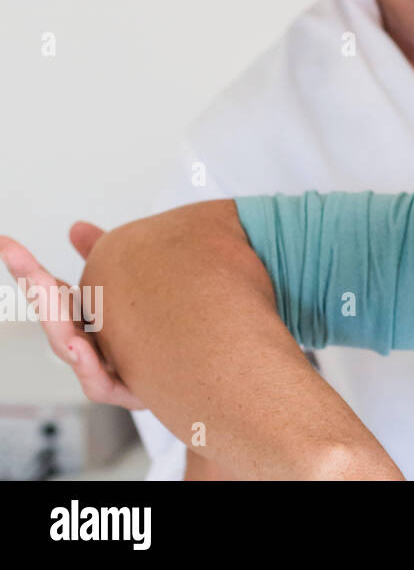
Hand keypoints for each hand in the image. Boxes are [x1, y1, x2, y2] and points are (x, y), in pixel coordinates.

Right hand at [0, 223, 144, 409]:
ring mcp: (101, 369)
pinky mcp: (124, 392)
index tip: (5, 244)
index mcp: (85, 318)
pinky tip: (77, 346)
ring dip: (54, 317)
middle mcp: (87, 343)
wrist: (190, 376)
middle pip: (55, 314)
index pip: (52, 289)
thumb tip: (76, 227)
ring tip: (41, 286)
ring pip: (68, 346)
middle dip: (36, 287)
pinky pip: (98, 382)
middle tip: (21, 262)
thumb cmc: (152, 334)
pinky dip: (86, 365)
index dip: (29, 268)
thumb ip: (101, 259)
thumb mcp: (127, 289)